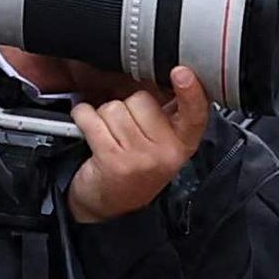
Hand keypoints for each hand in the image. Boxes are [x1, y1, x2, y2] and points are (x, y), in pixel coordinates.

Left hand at [64, 66, 216, 226]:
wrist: (108, 206)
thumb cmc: (132, 168)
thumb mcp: (158, 146)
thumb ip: (165, 116)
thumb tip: (162, 78)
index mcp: (182, 144)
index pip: (195, 114)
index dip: (190, 91)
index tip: (182, 72)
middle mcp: (167, 152)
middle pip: (142, 100)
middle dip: (126, 107)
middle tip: (125, 131)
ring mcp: (142, 158)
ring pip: (115, 108)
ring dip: (103, 116)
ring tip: (108, 135)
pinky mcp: (114, 161)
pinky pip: (92, 118)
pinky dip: (83, 117)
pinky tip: (88, 130)